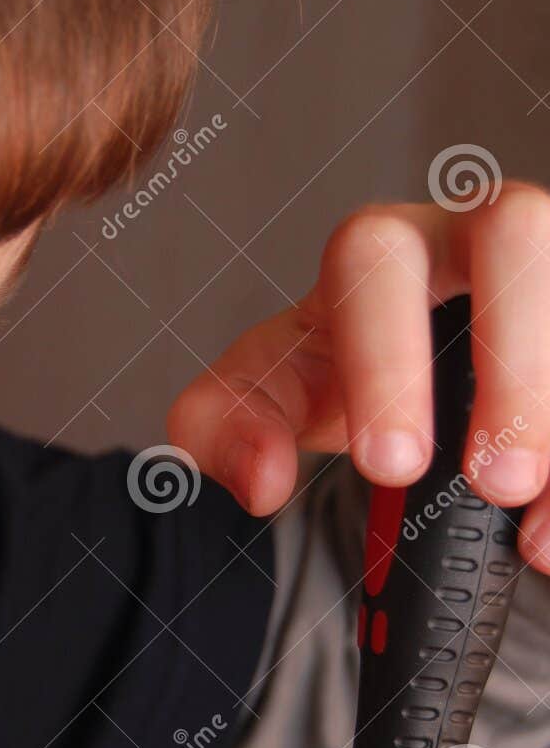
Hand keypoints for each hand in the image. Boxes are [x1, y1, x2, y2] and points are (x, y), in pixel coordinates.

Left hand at [169, 182, 549, 571]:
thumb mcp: (275, 393)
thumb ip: (230, 427)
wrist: (416, 374)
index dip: (386, 357)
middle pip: (515, 230)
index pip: (375, 258)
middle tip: (495, 481)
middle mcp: (478, 234)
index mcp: (383, 250)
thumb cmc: (348, 370)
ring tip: (537, 517)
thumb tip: (260, 480)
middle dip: (513, 359)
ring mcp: (547, 270)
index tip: (390, 464)